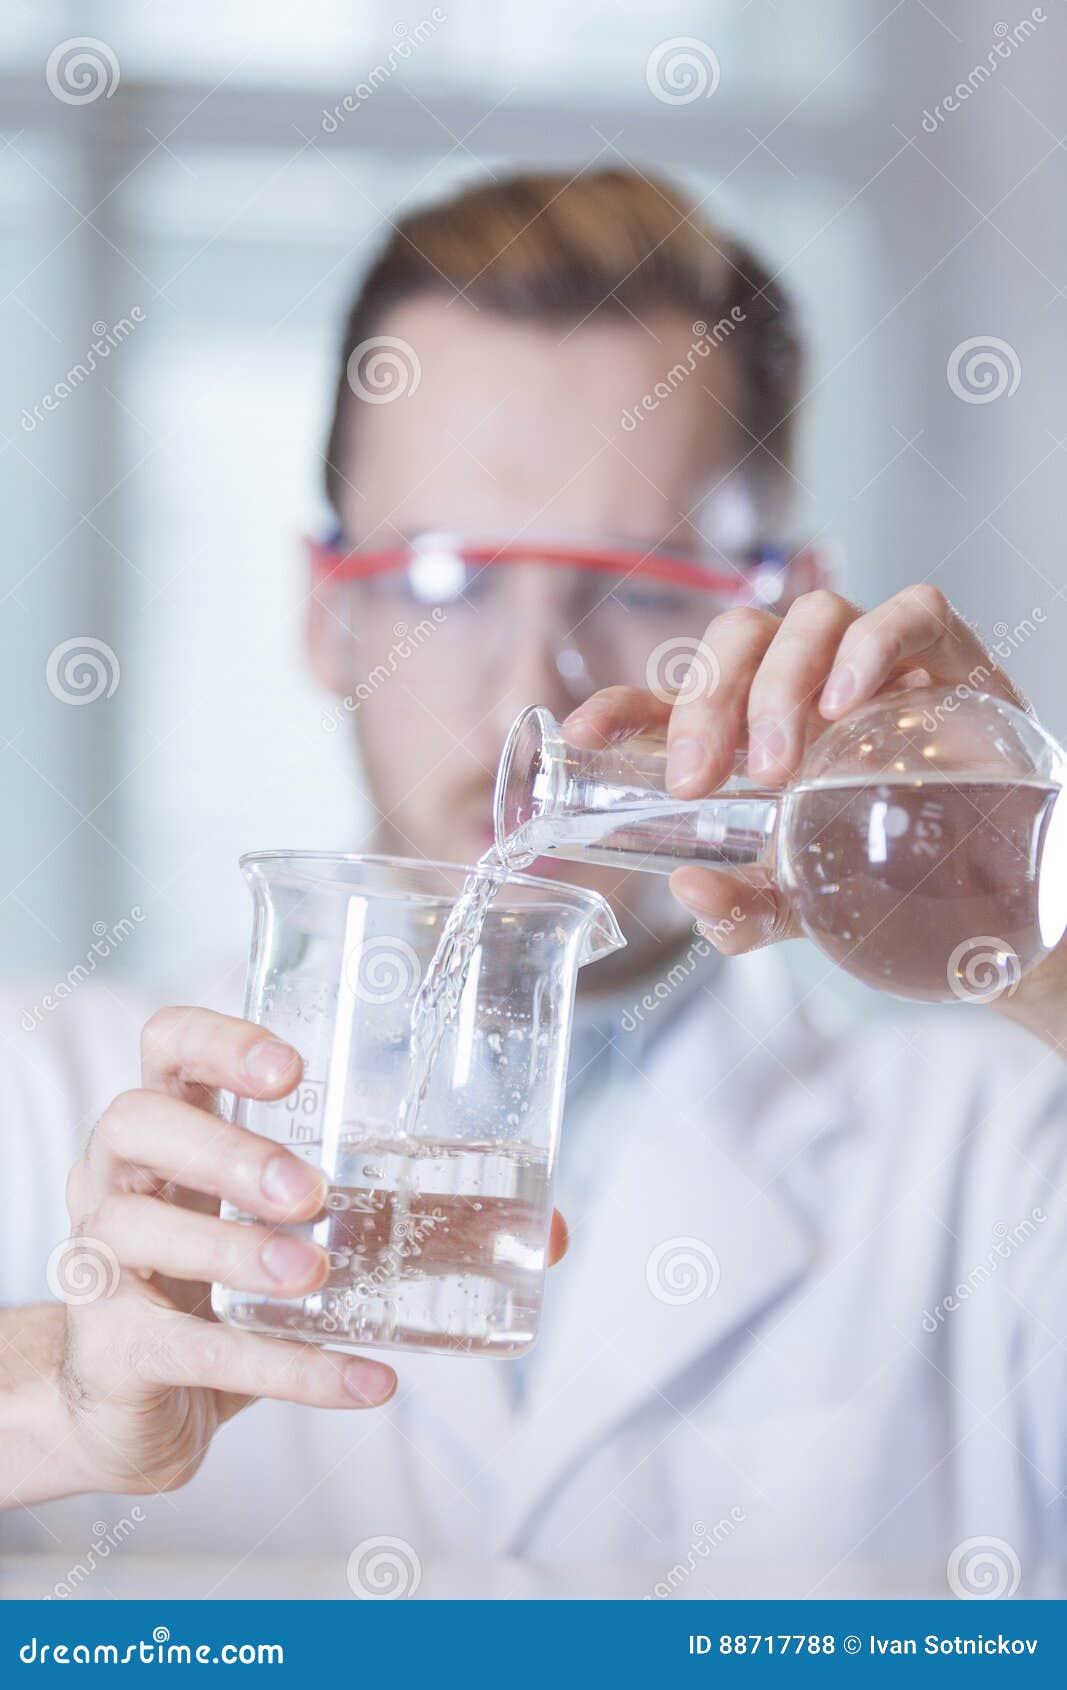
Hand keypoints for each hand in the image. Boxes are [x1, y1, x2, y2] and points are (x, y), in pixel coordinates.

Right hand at [50, 1007, 568, 1498]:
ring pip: (142, 1229)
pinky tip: (364, 1380)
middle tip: (311, 1188)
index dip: (219, 1042)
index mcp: (171, 1126)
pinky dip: (286, 1368)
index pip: (168, 1044)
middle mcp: (117, 1178)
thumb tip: (550, 1231)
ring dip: (235, 1250)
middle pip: (137, 1123)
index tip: (294, 1070)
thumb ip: (419, 1222)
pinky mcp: (112, 1352)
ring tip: (315, 1270)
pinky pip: (190, 1351)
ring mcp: (101, 1263)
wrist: (143, 1408)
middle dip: (227, 1148)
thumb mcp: (306, 1235)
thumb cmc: (228, 1287)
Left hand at [562, 585, 1034, 958]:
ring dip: (779, 684)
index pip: (671, 694)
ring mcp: (871, 658)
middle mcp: (801, 680)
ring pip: (808, 615)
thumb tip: (691, 891)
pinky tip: (849, 706)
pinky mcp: (943, 651)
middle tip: (701, 782)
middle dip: (707, 705)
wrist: (987, 882)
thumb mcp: (798, 900)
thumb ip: (743, 907)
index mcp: (748, 728)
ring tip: (777, 768)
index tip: (583, 735)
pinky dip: (872, 647)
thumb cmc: (877, 868)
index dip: (622, 705)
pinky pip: (908, 610)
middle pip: (736, 638)